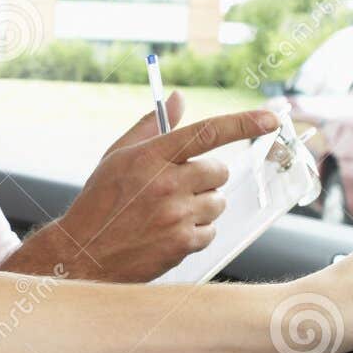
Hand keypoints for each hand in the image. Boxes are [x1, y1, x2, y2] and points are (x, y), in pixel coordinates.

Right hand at [42, 94, 279, 281]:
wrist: (83, 254)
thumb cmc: (99, 202)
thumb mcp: (117, 157)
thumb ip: (151, 126)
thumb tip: (179, 98)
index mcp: (149, 156)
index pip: (207, 133)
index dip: (243, 123)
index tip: (269, 118)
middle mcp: (165, 183)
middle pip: (218, 171)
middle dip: (206, 177)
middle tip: (179, 186)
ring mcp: (175, 215)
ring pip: (217, 202)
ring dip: (202, 205)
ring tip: (169, 213)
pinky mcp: (181, 243)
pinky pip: (211, 230)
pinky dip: (196, 231)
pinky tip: (168, 232)